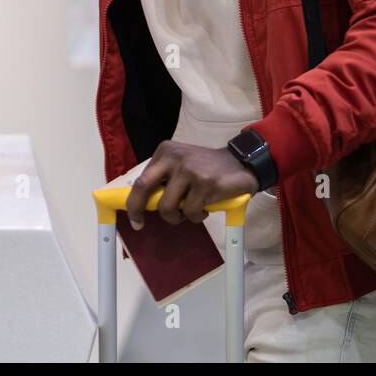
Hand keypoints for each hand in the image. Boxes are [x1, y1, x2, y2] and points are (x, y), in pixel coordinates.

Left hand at [124, 141, 258, 230]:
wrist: (241, 163)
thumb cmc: (208, 169)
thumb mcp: (182, 165)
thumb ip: (164, 178)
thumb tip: (141, 203)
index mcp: (166, 151)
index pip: (141, 178)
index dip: (133, 201)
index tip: (134, 217)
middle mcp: (175, 157)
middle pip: (144, 187)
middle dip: (137, 209)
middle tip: (138, 224)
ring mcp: (190, 169)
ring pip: (167, 207)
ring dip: (177, 217)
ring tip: (190, 212)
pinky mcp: (205, 183)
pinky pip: (190, 212)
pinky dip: (196, 217)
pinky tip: (206, 208)